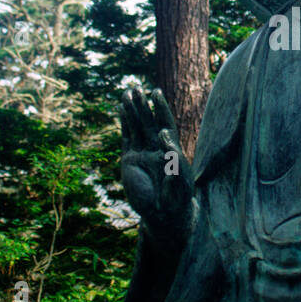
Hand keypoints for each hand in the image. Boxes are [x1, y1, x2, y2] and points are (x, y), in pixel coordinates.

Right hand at [120, 87, 191, 239]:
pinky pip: (127, 138)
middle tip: (136, 87)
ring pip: (136, 127)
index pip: (165, 123)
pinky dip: (124, 123)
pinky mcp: (129, 160)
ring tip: (127, 92)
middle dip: (143, 105)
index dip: (160, 108)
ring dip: (132, 110)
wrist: (162, 214)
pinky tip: (120, 109)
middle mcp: (156, 148)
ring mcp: (142, 153)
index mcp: (171, 149)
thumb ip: (175, 160)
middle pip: (149, 122)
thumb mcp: (180, 180)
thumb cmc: (176, 198)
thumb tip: (165, 137)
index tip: (155, 93)